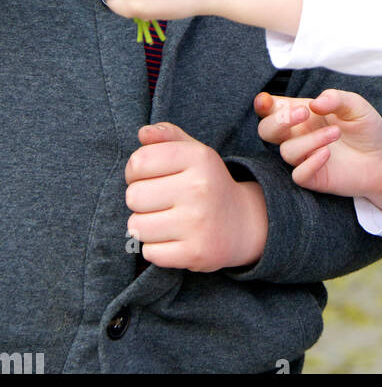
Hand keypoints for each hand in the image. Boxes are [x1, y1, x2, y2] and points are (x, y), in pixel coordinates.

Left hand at [125, 123, 267, 271]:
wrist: (244, 223)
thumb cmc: (208, 184)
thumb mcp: (194, 153)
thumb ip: (168, 136)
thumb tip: (143, 133)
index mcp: (199, 157)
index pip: (139, 162)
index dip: (135, 171)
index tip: (149, 177)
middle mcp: (199, 188)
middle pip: (133, 196)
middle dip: (140, 201)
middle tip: (160, 201)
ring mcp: (198, 222)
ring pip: (137, 227)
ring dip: (145, 226)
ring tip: (166, 220)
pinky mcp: (195, 253)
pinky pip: (149, 252)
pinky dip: (156, 248)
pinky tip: (174, 239)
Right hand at [254, 89, 381, 216]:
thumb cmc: (366, 128)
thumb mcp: (356, 105)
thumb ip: (336, 98)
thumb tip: (315, 102)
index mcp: (303, 113)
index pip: (273, 109)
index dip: (263, 105)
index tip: (266, 101)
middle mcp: (299, 135)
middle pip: (266, 130)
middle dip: (278, 121)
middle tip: (303, 113)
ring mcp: (304, 157)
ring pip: (287, 151)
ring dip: (309, 140)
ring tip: (336, 133)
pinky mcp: (314, 177)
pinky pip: (298, 175)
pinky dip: (310, 163)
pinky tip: (327, 153)